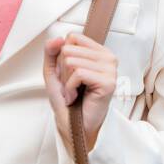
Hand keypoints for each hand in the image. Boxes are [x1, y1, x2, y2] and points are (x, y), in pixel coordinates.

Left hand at [43, 32, 116, 153]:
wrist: (75, 126)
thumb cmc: (69, 100)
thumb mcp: (55, 72)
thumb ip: (52, 53)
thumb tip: (56, 38)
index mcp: (99, 52)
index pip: (73, 37)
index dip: (63, 56)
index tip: (70, 73)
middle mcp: (108, 58)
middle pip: (70, 49)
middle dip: (63, 71)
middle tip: (72, 86)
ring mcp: (111, 70)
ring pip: (72, 62)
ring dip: (66, 82)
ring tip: (74, 92)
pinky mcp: (108, 82)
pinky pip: (78, 74)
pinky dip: (70, 88)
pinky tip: (76, 97)